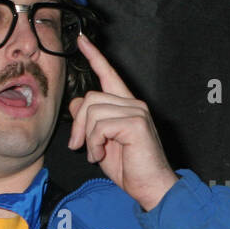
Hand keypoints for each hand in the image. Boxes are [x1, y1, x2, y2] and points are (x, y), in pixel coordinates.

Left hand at [67, 34, 178, 210]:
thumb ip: (90, 121)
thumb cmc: (130, 168)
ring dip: (87, 137)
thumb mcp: (102, 142)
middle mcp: (134, 104)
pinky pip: (100, 126)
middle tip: (79, 146)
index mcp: (127, 106)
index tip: (82, 41)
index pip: (109, 75)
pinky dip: (94, 144)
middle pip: (90, 97)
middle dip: (78, 124)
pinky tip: (101, 156)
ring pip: (92, 111)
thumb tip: (78, 104)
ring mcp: (137, 111)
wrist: (151, 187)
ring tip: (96, 153)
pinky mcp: (135, 123)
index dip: (94, 57)